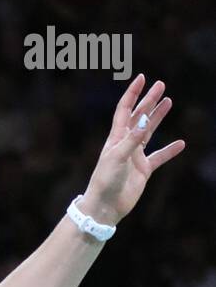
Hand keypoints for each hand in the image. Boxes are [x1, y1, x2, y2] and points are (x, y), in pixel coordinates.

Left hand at [79, 74, 184, 225]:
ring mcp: (134, 157)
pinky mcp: (143, 171)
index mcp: (116, 138)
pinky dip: (169, 151)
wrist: (104, 208)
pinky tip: (181, 143)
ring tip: (168, 102)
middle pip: (139, 116)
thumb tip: (146, 120)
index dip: (133, 93)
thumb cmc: (105, 181)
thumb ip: (132, 140)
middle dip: (149, 101)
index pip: (124, 109)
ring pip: (149, 132)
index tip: (142, 78)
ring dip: (158, 117)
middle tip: (161, 85)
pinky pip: (159, 157)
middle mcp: (125, 144)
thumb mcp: (117, 158)